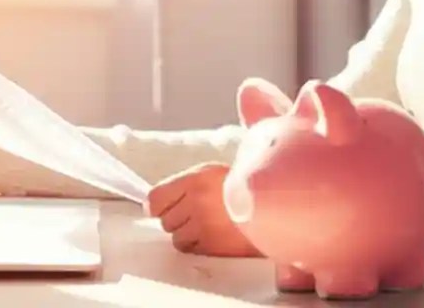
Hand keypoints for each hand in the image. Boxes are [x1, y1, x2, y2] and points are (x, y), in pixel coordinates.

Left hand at [146, 163, 260, 256]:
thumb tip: (150, 206)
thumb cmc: (241, 188)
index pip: (155, 197)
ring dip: (187, 235)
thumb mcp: (210, 173)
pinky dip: (198, 246)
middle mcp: (196, 202)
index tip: (161, 208)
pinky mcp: (213, 245)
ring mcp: (204, 225)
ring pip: (176, 238)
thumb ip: (181, 185)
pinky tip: (213, 236)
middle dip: (177, 218)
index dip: (156, 205)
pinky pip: (191, 250)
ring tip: (206, 226)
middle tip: (196, 214)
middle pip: (165, 220)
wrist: (273, 206)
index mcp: (195, 179)